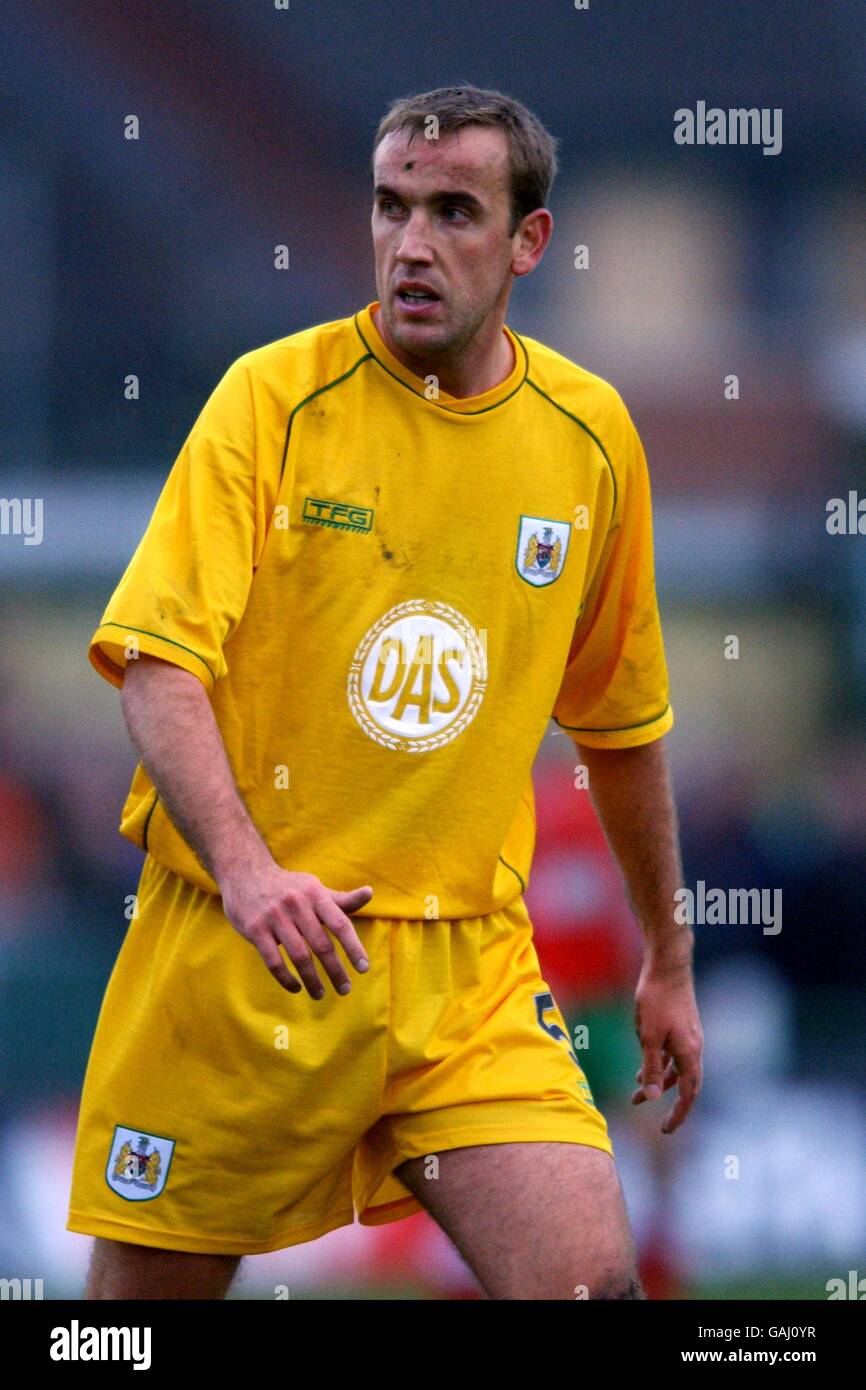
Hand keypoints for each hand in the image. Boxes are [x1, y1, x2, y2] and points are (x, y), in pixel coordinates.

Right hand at [220, 859, 373, 998]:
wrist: (245, 873)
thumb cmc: (289, 887)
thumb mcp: (314, 889)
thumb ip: (341, 899)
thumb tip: (370, 893)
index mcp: (315, 894)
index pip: (340, 924)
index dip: (353, 947)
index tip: (363, 969)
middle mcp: (296, 904)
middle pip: (321, 945)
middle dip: (335, 970)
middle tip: (345, 989)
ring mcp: (274, 917)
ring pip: (299, 956)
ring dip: (312, 980)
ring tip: (321, 994)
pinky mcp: (255, 929)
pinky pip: (273, 961)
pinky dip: (286, 978)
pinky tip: (296, 987)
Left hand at [632, 956, 702, 1133]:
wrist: (667, 966)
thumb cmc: (657, 999)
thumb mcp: (649, 1036)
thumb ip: (652, 1067)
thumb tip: (654, 1097)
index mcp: (690, 1053)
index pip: (689, 1094)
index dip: (679, 1114)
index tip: (667, 1130)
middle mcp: (693, 1048)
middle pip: (684, 1084)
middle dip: (666, 1100)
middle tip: (650, 1116)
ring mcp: (688, 1037)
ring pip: (675, 1068)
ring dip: (658, 1081)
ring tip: (635, 1092)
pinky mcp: (680, 1027)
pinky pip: (671, 1054)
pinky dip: (659, 1064)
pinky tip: (641, 1067)